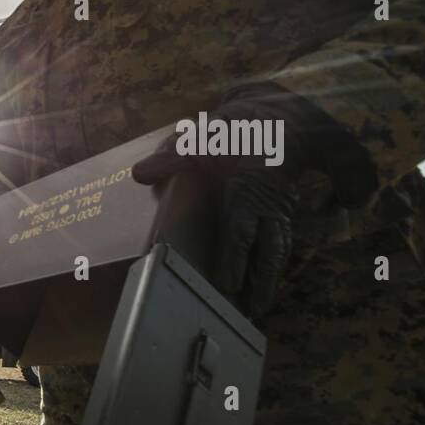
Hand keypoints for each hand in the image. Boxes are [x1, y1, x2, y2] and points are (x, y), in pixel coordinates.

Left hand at [131, 82, 369, 316]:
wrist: (277, 116)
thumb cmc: (237, 130)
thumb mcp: (202, 137)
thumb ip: (171, 157)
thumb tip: (140, 174)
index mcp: (246, 190)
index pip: (240, 233)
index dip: (234, 261)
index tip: (227, 284)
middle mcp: (267, 204)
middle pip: (268, 249)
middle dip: (260, 280)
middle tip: (251, 309)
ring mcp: (280, 209)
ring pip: (278, 248)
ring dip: (269, 277)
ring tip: (259, 305)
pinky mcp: (285, 210)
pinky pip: (283, 240)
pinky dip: (276, 261)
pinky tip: (266, 281)